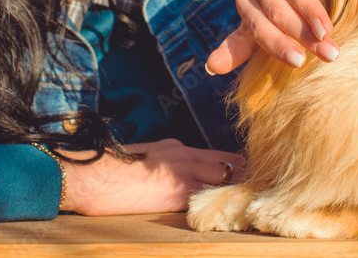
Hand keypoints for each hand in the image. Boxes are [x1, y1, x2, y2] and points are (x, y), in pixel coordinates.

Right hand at [58, 139, 244, 214]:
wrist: (90, 176)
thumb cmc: (107, 169)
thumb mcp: (143, 157)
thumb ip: (165, 162)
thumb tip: (174, 172)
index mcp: (175, 147)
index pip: (213, 155)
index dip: (232, 164)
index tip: (247, 172)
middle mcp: (183, 156)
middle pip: (227, 162)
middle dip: (245, 172)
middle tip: (267, 181)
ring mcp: (182, 173)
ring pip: (224, 176)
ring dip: (240, 187)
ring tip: (260, 195)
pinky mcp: (176, 193)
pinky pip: (207, 198)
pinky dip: (222, 204)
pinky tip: (236, 211)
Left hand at [205, 0, 342, 74]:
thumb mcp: (259, 13)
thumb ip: (241, 42)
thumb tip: (211, 68)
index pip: (257, 26)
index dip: (277, 45)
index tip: (299, 63)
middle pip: (276, 10)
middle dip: (302, 35)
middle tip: (329, 54)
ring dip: (311, 10)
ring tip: (329, 31)